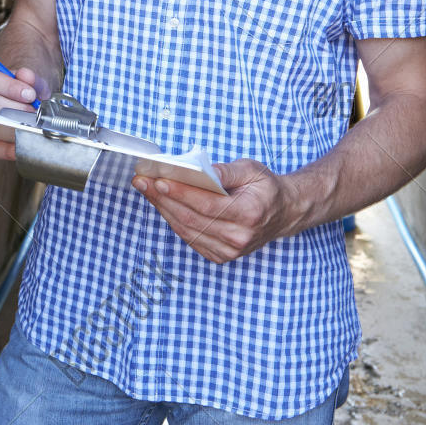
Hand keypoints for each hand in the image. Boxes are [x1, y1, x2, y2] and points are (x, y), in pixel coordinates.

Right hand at [0, 66, 47, 161]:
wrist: (29, 102)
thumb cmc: (29, 90)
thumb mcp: (34, 80)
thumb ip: (33, 78)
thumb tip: (26, 76)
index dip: (10, 87)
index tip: (30, 94)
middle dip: (16, 110)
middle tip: (34, 114)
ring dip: (14, 128)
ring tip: (32, 128)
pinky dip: (7, 150)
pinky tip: (21, 147)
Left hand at [132, 158, 299, 264]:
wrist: (282, 214)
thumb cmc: (265, 189)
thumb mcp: (251, 170)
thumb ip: (225, 170)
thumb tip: (198, 168)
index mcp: (250, 214)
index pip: (207, 205)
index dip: (181, 193)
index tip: (159, 179)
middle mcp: (239, 237)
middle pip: (192, 219)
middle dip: (163, 198)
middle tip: (142, 181)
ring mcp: (229, 251)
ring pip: (186, 230)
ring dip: (163, 209)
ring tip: (146, 190)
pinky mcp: (220, 256)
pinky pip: (189, 238)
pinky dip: (173, 220)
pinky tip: (162, 204)